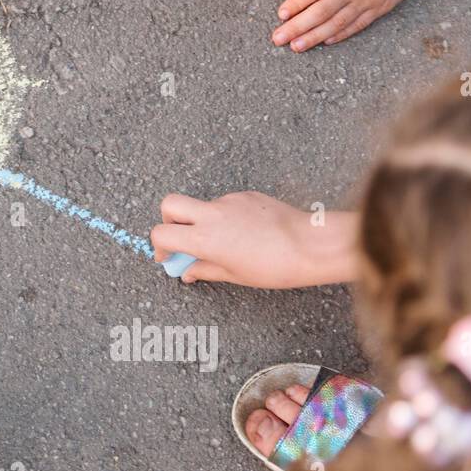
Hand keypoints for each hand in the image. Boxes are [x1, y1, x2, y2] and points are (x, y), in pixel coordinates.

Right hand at [150, 192, 359, 288]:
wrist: (310, 245)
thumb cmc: (276, 265)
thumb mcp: (235, 275)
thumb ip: (205, 270)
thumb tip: (189, 272)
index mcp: (205, 238)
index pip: (162, 234)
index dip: (159, 247)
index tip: (168, 256)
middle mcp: (212, 214)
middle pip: (170, 204)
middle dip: (169, 220)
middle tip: (182, 238)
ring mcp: (229, 201)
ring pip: (202, 205)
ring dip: (203, 221)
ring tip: (227, 242)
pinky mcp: (246, 195)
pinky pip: (226, 204)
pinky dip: (226, 216)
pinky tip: (246, 233)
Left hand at [272, 0, 430, 51]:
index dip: (296, 3)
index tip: (281, 15)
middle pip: (321, 11)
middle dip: (297, 27)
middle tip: (278, 39)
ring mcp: (368, 0)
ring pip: (337, 23)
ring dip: (314, 37)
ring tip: (296, 46)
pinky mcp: (380, 8)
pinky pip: (356, 25)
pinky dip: (340, 35)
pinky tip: (325, 41)